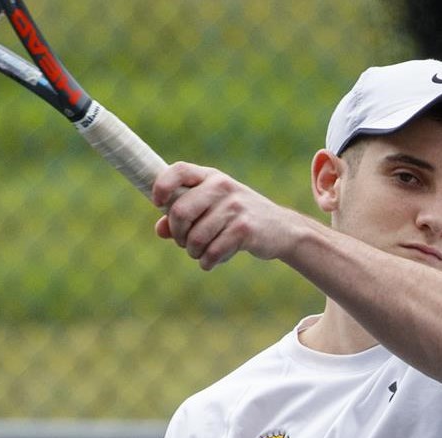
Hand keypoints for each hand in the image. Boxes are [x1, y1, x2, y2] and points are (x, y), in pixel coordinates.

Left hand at [152, 162, 307, 270]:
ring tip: (201, 254)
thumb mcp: (214, 210)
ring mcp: (235, 207)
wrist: (283, 230)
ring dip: (193, 252)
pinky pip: (213, 251)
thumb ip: (185, 217)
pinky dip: (208, 262)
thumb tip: (160, 229)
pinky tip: (212, 261)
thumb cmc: (240, 219)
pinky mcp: (245, 228)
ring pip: (195, 237)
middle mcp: (222, 187)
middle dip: (178, 234)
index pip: (178, 170)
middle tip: (184, 243)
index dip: (161, 186)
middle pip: (180, 211)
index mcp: (211, 177)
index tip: (158, 204)